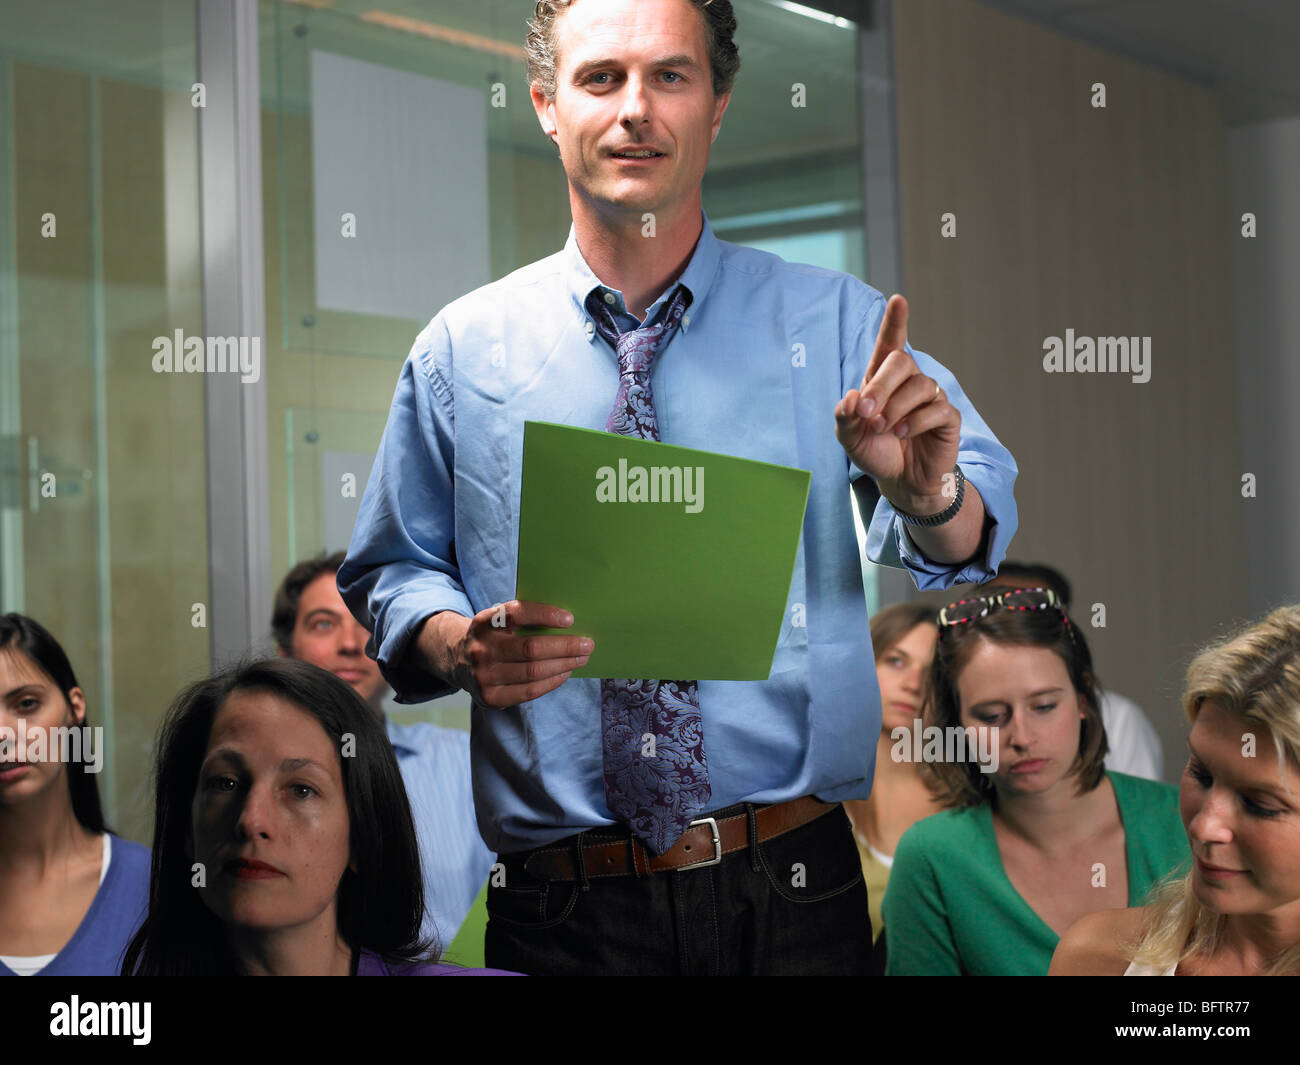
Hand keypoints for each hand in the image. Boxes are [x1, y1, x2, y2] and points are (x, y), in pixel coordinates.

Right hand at [421, 601, 592, 707]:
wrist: (456, 660)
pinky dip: (552, 682)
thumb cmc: (492, 635)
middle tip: (587, 644)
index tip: (570, 619)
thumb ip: (523, 618)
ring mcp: (483, 675)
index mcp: (484, 622)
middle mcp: (481, 648)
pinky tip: (565, 673)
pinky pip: (529, 691)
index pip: (516, 613)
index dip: (544, 615)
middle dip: (565, 646)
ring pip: (533, 672)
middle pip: (531, 648)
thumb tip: (569, 622)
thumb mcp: (498, 619)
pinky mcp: (490, 697)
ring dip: (564, 665)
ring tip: (581, 658)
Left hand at [834, 295, 960, 513]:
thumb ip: (845, 417)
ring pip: (920, 386)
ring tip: (885, 430)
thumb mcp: (850, 438)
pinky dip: (916, 422)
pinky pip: (937, 409)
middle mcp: (909, 382)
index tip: (899, 300)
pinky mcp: (947, 417)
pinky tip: (904, 434)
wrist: (900, 481)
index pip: (891, 344)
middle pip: (902, 362)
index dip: (895, 322)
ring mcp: (930, 397)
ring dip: (896, 410)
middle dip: (881, 386)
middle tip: (867, 414)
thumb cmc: (876, 451)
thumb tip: (852, 398)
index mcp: (883, 379)